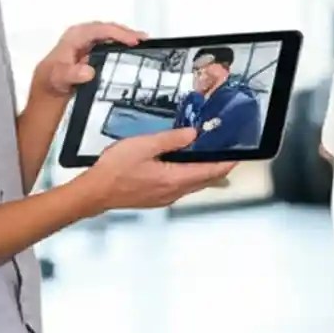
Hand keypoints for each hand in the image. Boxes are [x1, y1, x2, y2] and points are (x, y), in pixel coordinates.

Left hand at [31, 21, 146, 100]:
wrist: (49, 88)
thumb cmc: (52, 80)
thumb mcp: (60, 79)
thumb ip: (72, 74)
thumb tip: (87, 71)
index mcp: (74, 36)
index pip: (100, 30)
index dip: (118, 34)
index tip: (132, 41)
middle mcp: (81, 35)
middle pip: (107, 28)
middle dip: (126, 32)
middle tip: (142, 39)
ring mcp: (87, 40)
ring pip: (109, 32)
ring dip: (125, 36)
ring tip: (141, 41)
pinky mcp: (92, 48)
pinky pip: (109, 40)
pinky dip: (121, 42)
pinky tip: (130, 46)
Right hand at [79, 128, 236, 211]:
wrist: (95, 192)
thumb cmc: (115, 170)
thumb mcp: (144, 145)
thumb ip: (171, 139)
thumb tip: (192, 134)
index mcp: (174, 179)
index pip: (210, 171)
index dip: (226, 163)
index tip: (238, 155)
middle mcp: (173, 191)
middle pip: (205, 180)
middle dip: (218, 167)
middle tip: (227, 154)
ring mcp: (165, 197)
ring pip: (193, 184)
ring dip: (204, 172)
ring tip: (209, 158)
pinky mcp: (156, 198)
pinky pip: (181, 187)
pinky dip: (189, 176)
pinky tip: (184, 168)